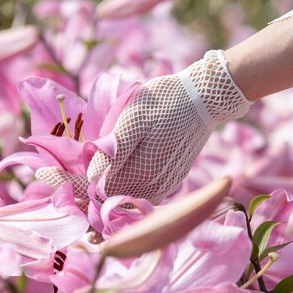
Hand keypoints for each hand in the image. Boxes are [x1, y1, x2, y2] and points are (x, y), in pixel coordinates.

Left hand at [87, 50, 250, 202]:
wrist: (205, 97)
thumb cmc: (164, 101)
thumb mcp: (133, 118)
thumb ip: (114, 150)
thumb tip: (94, 176)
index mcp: (141, 172)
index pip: (101, 189)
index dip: (89, 177)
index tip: (87, 159)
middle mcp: (155, 185)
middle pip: (117, 195)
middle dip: (103, 181)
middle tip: (100, 155)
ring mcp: (168, 184)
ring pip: (133, 195)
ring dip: (120, 183)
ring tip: (116, 159)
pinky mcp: (176, 178)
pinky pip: (150, 191)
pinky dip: (137, 183)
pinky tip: (135, 163)